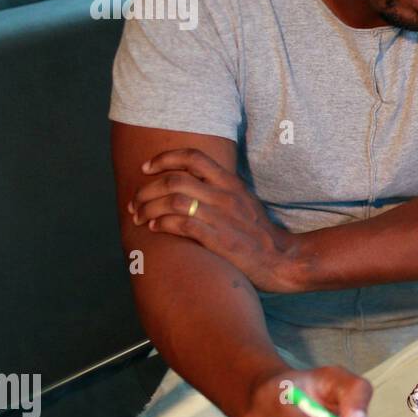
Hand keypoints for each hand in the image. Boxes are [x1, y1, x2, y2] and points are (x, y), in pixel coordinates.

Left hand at [129, 148, 302, 292]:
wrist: (282, 259)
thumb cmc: (259, 233)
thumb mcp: (244, 201)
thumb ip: (219, 189)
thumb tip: (188, 182)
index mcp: (231, 183)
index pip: (193, 157)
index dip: (164, 158)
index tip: (146, 168)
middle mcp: (226, 196)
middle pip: (174, 179)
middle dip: (146, 189)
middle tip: (136, 202)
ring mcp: (223, 218)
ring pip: (173, 201)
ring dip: (149, 208)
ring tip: (139, 218)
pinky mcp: (220, 240)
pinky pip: (182, 224)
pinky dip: (162, 224)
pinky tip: (154, 229)